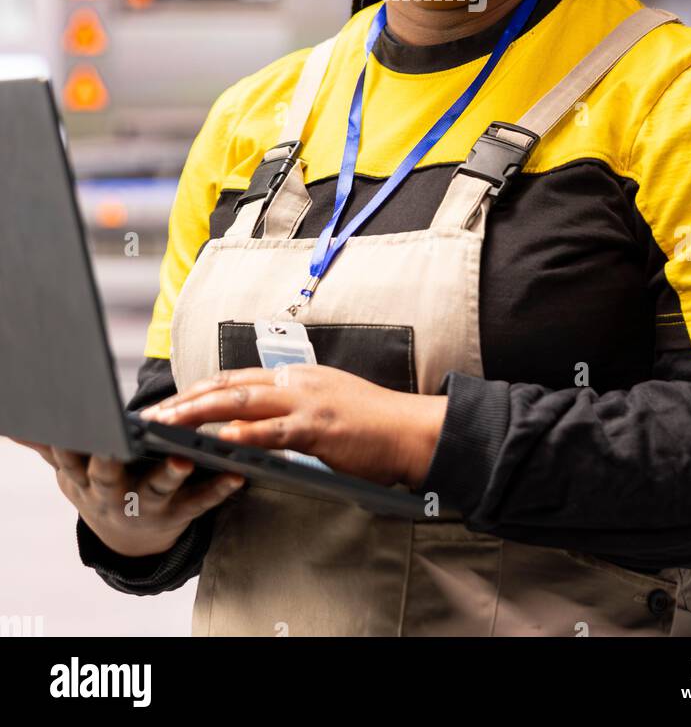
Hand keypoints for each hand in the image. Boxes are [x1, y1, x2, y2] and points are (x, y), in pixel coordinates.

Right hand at [9, 437, 245, 557]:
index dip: (70, 442)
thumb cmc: (100, 486)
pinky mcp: (180, 514)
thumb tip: (11, 421)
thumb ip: (48, 443)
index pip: (72, 458)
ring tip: (183, 454)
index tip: (70, 423)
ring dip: (170, 473)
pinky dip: (218, 489)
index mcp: (86, 478)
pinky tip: (236, 474)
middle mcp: (113, 495)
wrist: (130, 541)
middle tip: (121, 443)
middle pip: (110, 477)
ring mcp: (147, 506)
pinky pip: (200, 503)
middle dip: (113, 461)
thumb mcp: (70, 470)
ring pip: (158, 490)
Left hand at [140, 365, 447, 488]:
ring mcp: (308, 402)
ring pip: (243, 401)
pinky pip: (276, 430)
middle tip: (153, 416)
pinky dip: (246, 433)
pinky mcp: (320, 427)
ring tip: (169, 426)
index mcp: (296, 377)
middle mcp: (297, 382)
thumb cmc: (371, 425)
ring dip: (200, 413)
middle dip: (186, 400)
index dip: (198, 389)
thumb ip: (291, 409)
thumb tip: (255, 422)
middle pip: (229, 385)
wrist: (411, 430)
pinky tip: (223, 439)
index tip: (168, 403)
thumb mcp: (326, 404)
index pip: (235, 378)